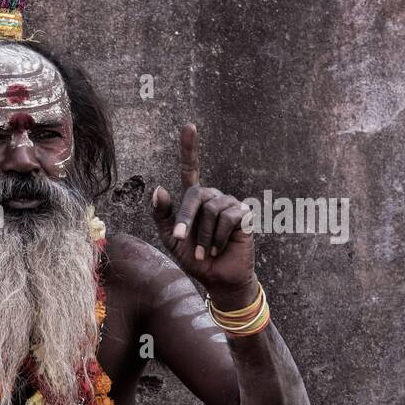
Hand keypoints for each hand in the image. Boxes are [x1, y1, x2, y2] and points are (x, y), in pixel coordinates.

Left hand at [152, 124, 256, 305]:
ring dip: (204, 236)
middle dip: (185, 219)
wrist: (216, 277)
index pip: (190, 169)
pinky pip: (228, 219)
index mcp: (194, 200)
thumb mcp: (171, 239)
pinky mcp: (245, 214)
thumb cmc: (193, 257)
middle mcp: (213, 197)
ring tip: (205, 250)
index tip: (189, 126)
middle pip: (195, 195)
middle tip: (180, 240)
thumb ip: (163, 215)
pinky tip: (220, 248)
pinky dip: (219, 238)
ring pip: (211, 211)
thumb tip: (160, 188)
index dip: (189, 148)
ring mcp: (230, 204)